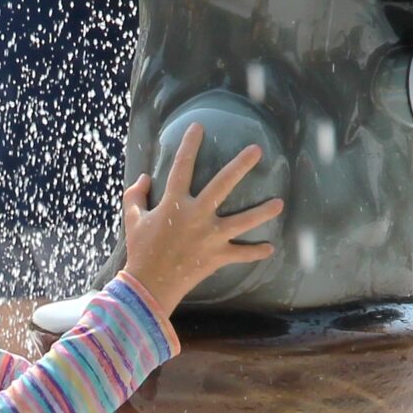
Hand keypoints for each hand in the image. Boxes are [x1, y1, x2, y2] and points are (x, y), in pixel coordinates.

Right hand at [119, 122, 283, 316]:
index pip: (181, 167)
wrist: (150, 285)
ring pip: (242, 221)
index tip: (198, 127)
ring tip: (280, 203)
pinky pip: (241, 255)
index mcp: (174, 203)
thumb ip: (135, 195)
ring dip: (262, 212)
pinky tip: (270, 248)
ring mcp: (209, 237)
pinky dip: (255, 253)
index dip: (189, 145)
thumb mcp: (133, 219)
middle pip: (223, 185)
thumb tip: (144, 177)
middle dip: (241, 166)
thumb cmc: (140, 250)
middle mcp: (196, 216)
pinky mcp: (216, 256)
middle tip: (258, 151)